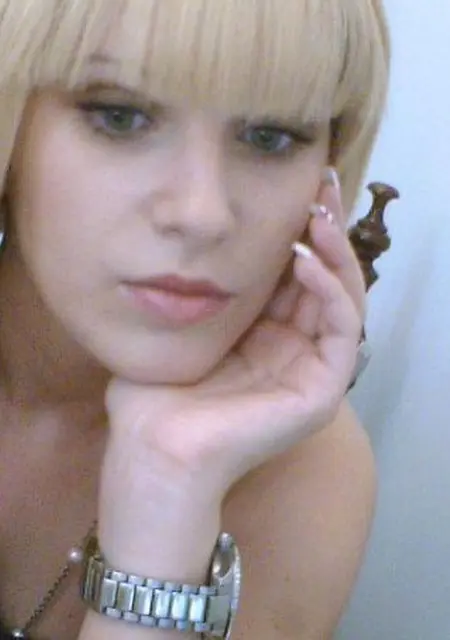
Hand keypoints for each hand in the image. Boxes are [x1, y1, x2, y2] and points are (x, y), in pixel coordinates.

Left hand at [104, 169, 364, 507]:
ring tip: (318, 212)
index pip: (297, 277)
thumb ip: (207, 289)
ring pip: (345, 298)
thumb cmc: (157, 395)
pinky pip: (343, 329)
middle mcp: (294, 350)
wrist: (154, 449)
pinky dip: (331, 289)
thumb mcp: (186, 327)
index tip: (295, 190)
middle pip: (327, 280)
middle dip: (327, 230)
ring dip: (336, 252)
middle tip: (321, 185)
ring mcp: (312, 371)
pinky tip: (307, 257)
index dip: (301, 233)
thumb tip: (207, 241)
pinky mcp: (322, 389)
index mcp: (265, 338)